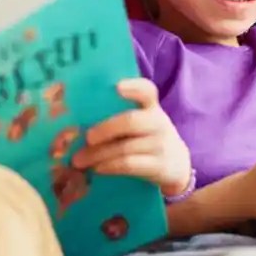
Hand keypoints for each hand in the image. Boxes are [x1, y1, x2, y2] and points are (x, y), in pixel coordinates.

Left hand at [72, 78, 191, 196]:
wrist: (177, 165)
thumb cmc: (147, 137)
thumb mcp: (143, 121)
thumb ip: (120, 115)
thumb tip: (78, 120)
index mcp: (151, 107)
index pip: (147, 91)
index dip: (134, 87)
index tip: (117, 87)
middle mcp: (158, 122)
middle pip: (131, 121)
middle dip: (105, 129)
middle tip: (87, 137)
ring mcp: (160, 145)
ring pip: (125, 147)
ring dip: (98, 154)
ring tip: (79, 160)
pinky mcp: (158, 166)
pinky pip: (129, 165)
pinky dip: (110, 167)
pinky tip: (97, 168)